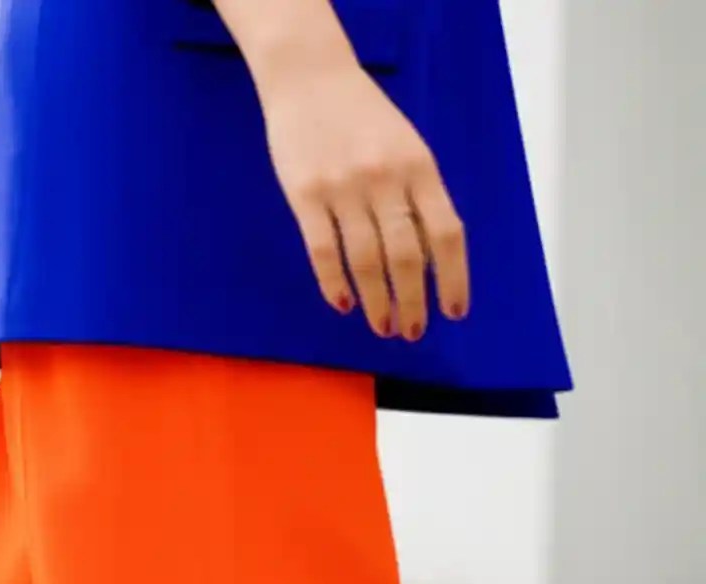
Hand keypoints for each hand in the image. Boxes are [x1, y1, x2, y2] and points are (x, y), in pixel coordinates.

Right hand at [259, 62, 469, 340]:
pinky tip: (342, 302)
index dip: (454, 278)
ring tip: (382, 325)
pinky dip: (334, 281)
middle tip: (411, 331)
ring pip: (366, 259)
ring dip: (377, 300)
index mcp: (419, 167)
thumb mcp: (406, 146)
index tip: (453, 312)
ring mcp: (343, 188)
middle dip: (413, 301)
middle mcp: (385, 180)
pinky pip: (322, 249)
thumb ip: (418, 193)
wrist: (310, 77)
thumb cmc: (362, 114)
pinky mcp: (305, 194)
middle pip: (407, 256)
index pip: (446, 234)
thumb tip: (430, 256)